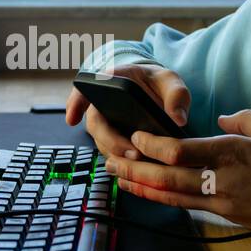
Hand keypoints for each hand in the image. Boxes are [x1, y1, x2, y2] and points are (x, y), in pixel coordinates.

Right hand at [64, 63, 190, 161]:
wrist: (156, 92)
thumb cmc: (158, 83)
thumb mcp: (170, 81)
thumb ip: (176, 94)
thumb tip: (178, 119)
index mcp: (111, 82)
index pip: (85, 89)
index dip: (75, 104)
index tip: (71, 119)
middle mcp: (101, 104)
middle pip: (96, 125)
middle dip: (111, 141)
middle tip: (134, 153)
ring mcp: (106, 124)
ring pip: (103, 143)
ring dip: (117, 155)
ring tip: (141, 163)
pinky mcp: (113, 140)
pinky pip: (112, 153)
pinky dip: (123, 162)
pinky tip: (139, 169)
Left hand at [102, 109, 250, 232]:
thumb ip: (244, 119)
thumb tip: (220, 118)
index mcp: (233, 153)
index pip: (182, 151)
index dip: (153, 145)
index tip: (136, 136)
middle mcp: (221, 179)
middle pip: (168, 176)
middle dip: (136, 168)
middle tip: (111, 160)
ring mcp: (220, 200)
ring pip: (171, 195)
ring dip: (141, 186)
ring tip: (117, 176)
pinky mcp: (222, 214)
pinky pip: (184, 205)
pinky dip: (160, 197)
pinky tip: (144, 191)